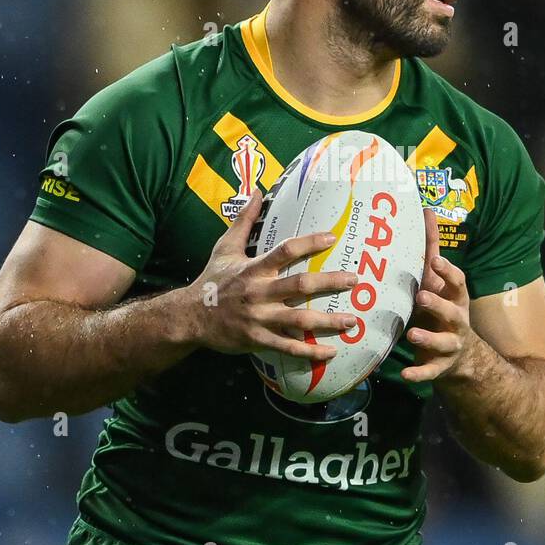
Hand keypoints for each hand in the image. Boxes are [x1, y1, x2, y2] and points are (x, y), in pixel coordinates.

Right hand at [189, 189, 360, 360]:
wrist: (189, 317)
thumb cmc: (212, 280)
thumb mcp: (225, 248)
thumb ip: (244, 220)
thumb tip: (257, 192)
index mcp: (253, 269)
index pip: (285, 251)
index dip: (309, 243)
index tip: (332, 237)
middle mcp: (259, 292)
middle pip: (300, 285)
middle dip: (330, 283)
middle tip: (354, 279)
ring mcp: (259, 318)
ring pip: (300, 320)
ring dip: (329, 321)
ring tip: (353, 321)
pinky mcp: (258, 339)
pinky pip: (288, 347)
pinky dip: (310, 352)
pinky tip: (331, 352)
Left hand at [401, 207, 471, 382]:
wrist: (460, 356)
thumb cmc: (441, 308)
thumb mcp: (439, 282)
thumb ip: (432, 250)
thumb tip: (426, 210)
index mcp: (455, 298)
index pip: (457, 282)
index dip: (448, 273)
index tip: (435, 262)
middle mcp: (457, 320)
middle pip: (452, 311)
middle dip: (438, 303)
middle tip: (421, 295)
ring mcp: (450, 344)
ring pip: (443, 341)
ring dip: (428, 337)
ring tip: (412, 334)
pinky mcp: (440, 366)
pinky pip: (430, 372)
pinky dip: (419, 374)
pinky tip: (405, 375)